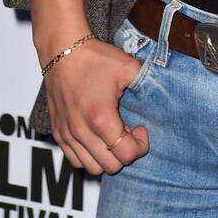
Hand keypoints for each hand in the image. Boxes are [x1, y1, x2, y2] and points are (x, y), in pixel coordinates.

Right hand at [43, 38, 150, 175]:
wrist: (63, 49)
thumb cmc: (95, 58)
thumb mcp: (128, 67)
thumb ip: (147, 84)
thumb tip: (160, 98)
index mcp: (100, 118)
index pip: (126, 155)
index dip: (140, 146)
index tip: (140, 129)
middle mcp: (81, 131)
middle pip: (111, 166)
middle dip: (125, 152)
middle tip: (128, 131)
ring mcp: (67, 134)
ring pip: (92, 168)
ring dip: (107, 157)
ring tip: (112, 135)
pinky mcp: (58, 133)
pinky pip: (75, 160)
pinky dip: (89, 156)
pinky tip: (97, 137)